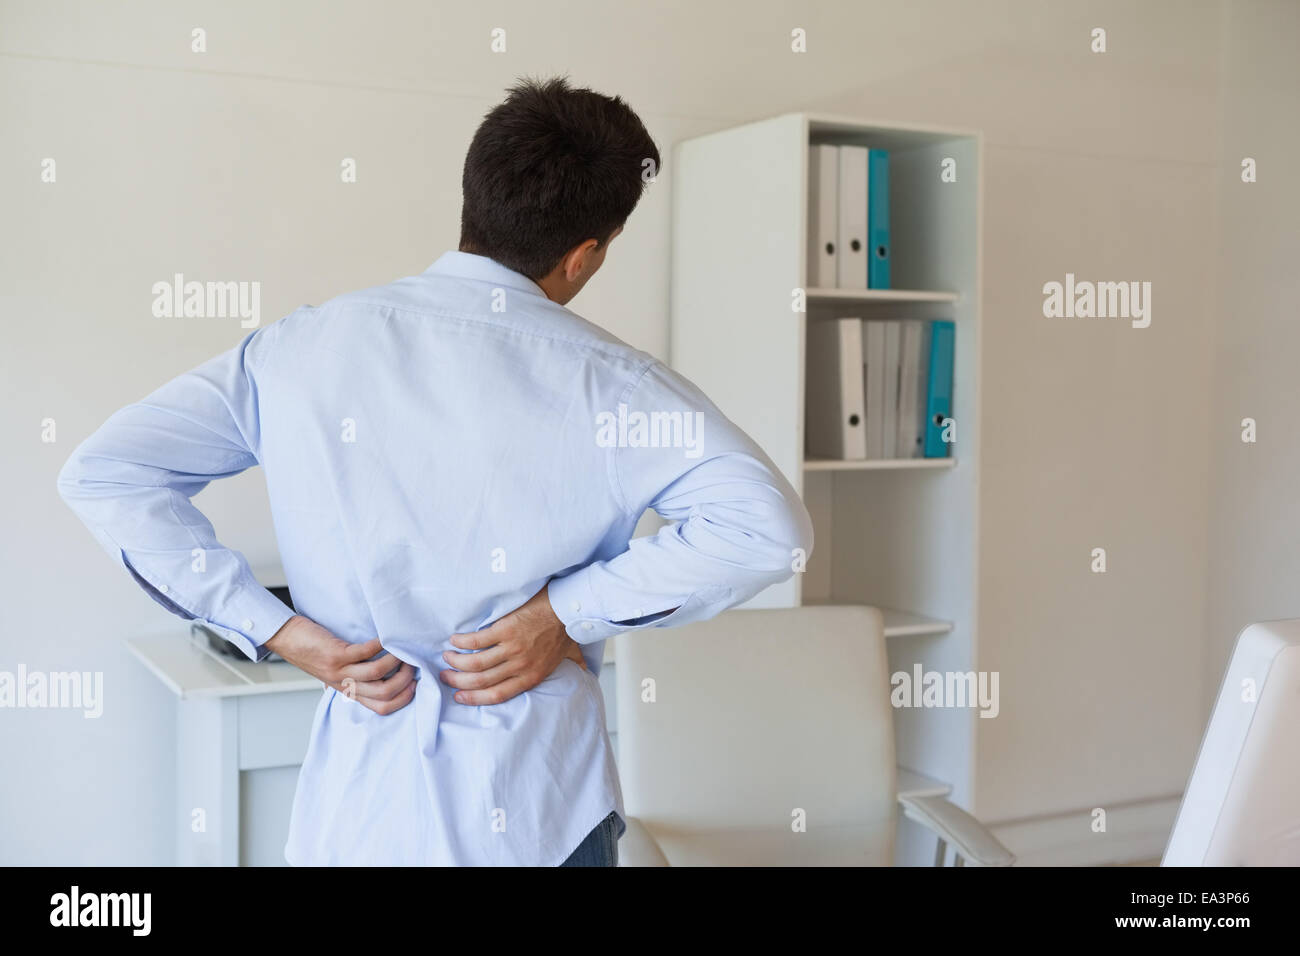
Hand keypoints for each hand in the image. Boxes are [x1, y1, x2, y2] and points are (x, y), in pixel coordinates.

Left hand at [265, 615, 415, 715]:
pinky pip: (365, 652)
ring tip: (402, 650)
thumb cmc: (314, 652)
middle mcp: (346, 685)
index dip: (404, 698)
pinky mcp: (336, 654)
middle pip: (384, 693)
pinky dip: (381, 645)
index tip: (416, 684)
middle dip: (404, 680)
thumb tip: (387, 673)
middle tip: (412, 664)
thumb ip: (357, 677)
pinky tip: (386, 638)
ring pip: (377, 674)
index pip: (382, 708)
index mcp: (350, 692)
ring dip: (396, 662)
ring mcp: (340, 671)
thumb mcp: (338, 672)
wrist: (287, 640)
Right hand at [439, 584, 586, 705]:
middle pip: (482, 681)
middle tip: (446, 677)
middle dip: (459, 682)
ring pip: (476, 663)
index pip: (498, 695)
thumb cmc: (567, 628)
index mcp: (532, 676)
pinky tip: (455, 640)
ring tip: (447, 658)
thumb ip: (573, 665)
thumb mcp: (571, 654)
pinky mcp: (506, 630)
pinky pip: (477, 641)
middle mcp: (520, 666)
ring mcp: (512, 648)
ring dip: (457, 662)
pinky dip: (463, 642)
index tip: (459, 698)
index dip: (475, 699)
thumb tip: (583, 671)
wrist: (568, 607)